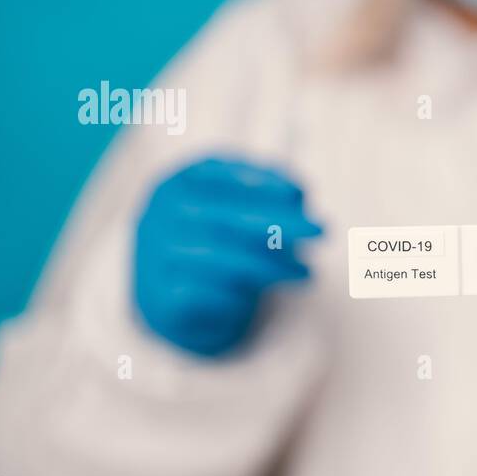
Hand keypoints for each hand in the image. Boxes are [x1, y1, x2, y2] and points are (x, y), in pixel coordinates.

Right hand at [134, 157, 322, 355]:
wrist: (166, 294)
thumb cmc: (212, 239)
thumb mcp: (232, 207)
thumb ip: (263, 196)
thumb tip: (298, 194)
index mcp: (174, 184)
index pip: (218, 176)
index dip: (262, 183)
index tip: (301, 193)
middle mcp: (157, 217)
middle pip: (227, 219)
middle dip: (281, 225)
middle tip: (322, 231)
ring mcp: (155, 258)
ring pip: (224, 261)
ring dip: (275, 267)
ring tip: (310, 273)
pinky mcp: (161, 299)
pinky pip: (212, 297)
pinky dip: (246, 297)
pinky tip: (271, 295)